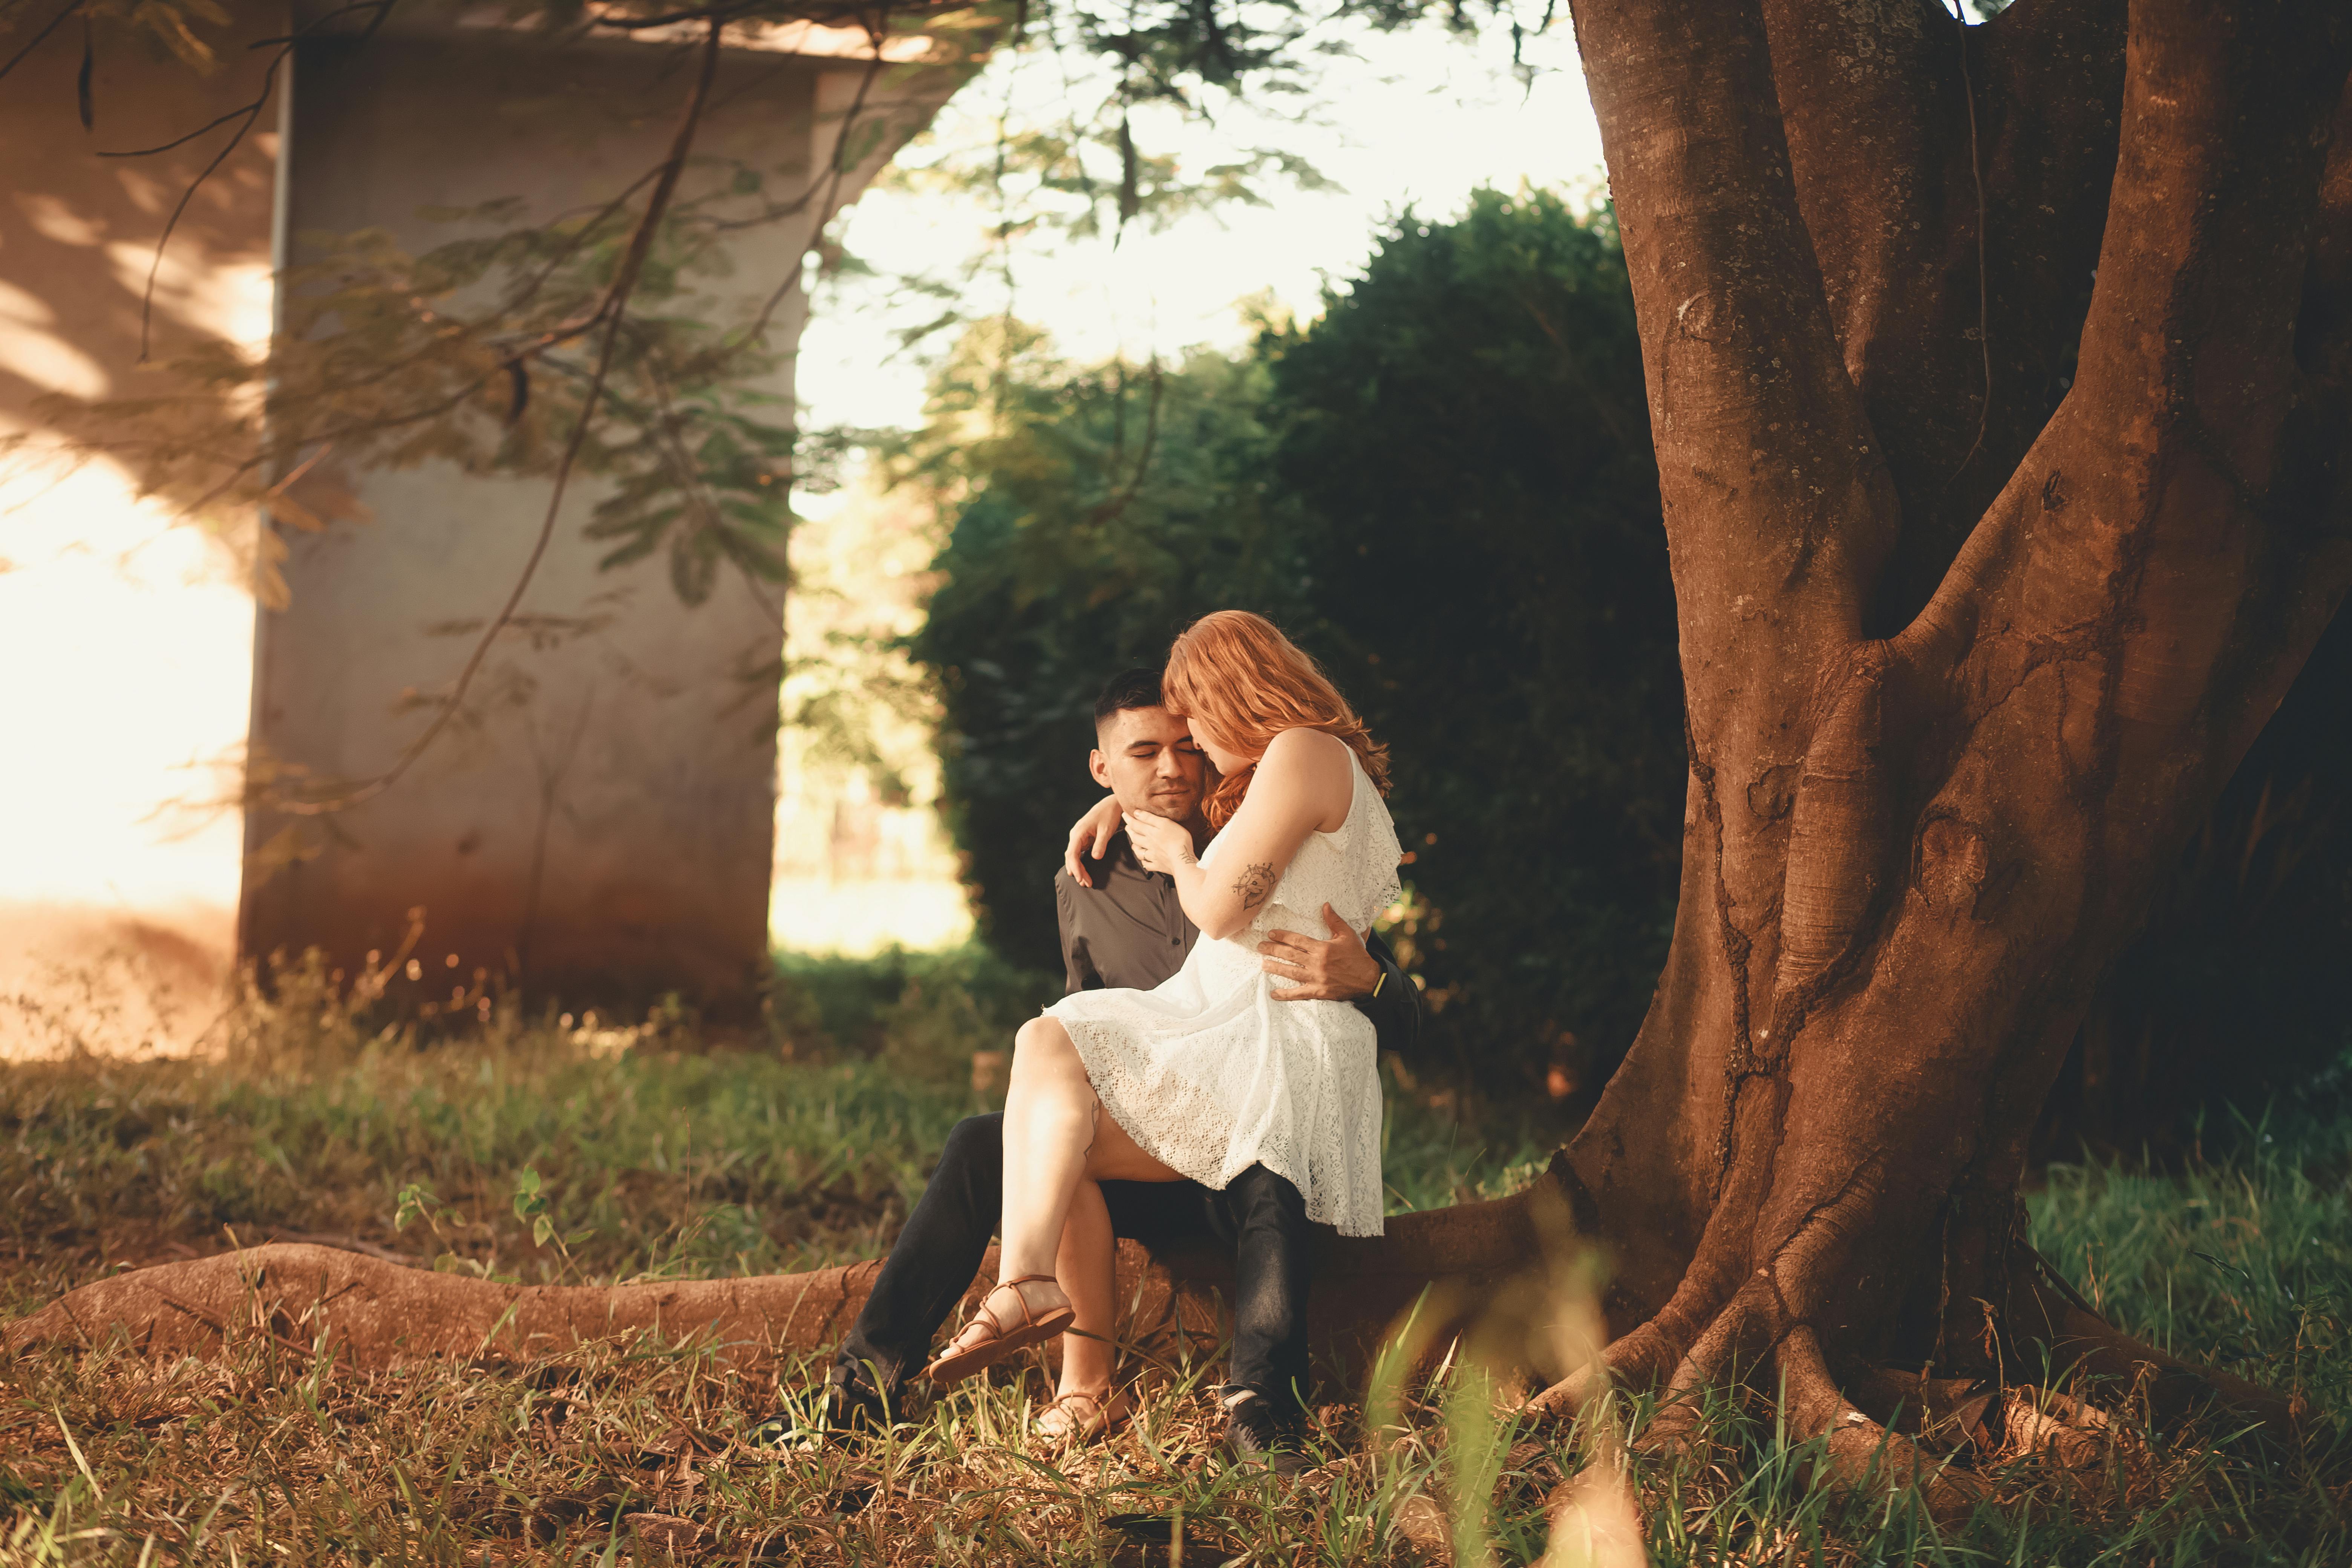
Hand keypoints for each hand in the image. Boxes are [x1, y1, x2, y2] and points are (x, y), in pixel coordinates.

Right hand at [1062, 795, 1124, 886]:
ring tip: (1085, 882)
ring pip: (1074, 856)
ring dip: (1078, 869)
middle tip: (1086, 884)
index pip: (1072, 854)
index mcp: (1078, 832)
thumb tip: (1095, 858)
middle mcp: (1075, 835)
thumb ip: (1101, 844)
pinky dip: (1080, 863)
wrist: (1112, 805)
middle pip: (1071, 857)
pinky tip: (1083, 872)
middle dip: (1077, 871)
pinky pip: (1078, 853)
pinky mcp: (1083, 839)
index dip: (1076, 868)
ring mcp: (1078, 837)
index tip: (1081, 879)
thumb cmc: (1109, 815)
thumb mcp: (1107, 830)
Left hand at [1122, 809, 1196, 875]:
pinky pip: (1148, 865)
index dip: (1129, 819)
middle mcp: (1149, 844)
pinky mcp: (1158, 865)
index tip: (1124, 815)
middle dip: (1130, 832)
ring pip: (1139, 852)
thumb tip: (1136, 813)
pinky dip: (1145, 862)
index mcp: (1150, 833)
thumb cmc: (1177, 839)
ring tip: (1134, 844)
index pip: (1136, 825)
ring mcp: (1153, 856)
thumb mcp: (1165, 823)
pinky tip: (1145, 860)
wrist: (1182, 859)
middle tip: (1127, 828)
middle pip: (1135, 838)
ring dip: (1135, 847)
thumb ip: (1149, 818)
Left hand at [1260, 903, 1379, 1001]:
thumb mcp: (1347, 935)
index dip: (1282, 936)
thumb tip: (1325, 905)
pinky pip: (1299, 994)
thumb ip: (1334, 920)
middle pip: (1290, 955)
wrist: (1369, 980)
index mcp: (1322, 948)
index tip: (1270, 933)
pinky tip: (1274, 993)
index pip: (1297, 940)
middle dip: (1273, 950)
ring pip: (1291, 972)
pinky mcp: (1318, 991)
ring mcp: (1316, 978)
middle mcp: (1317, 963)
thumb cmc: (1358, 956)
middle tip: (1260, 947)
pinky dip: (1286, 994)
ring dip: (1275, 968)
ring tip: (1263, 964)